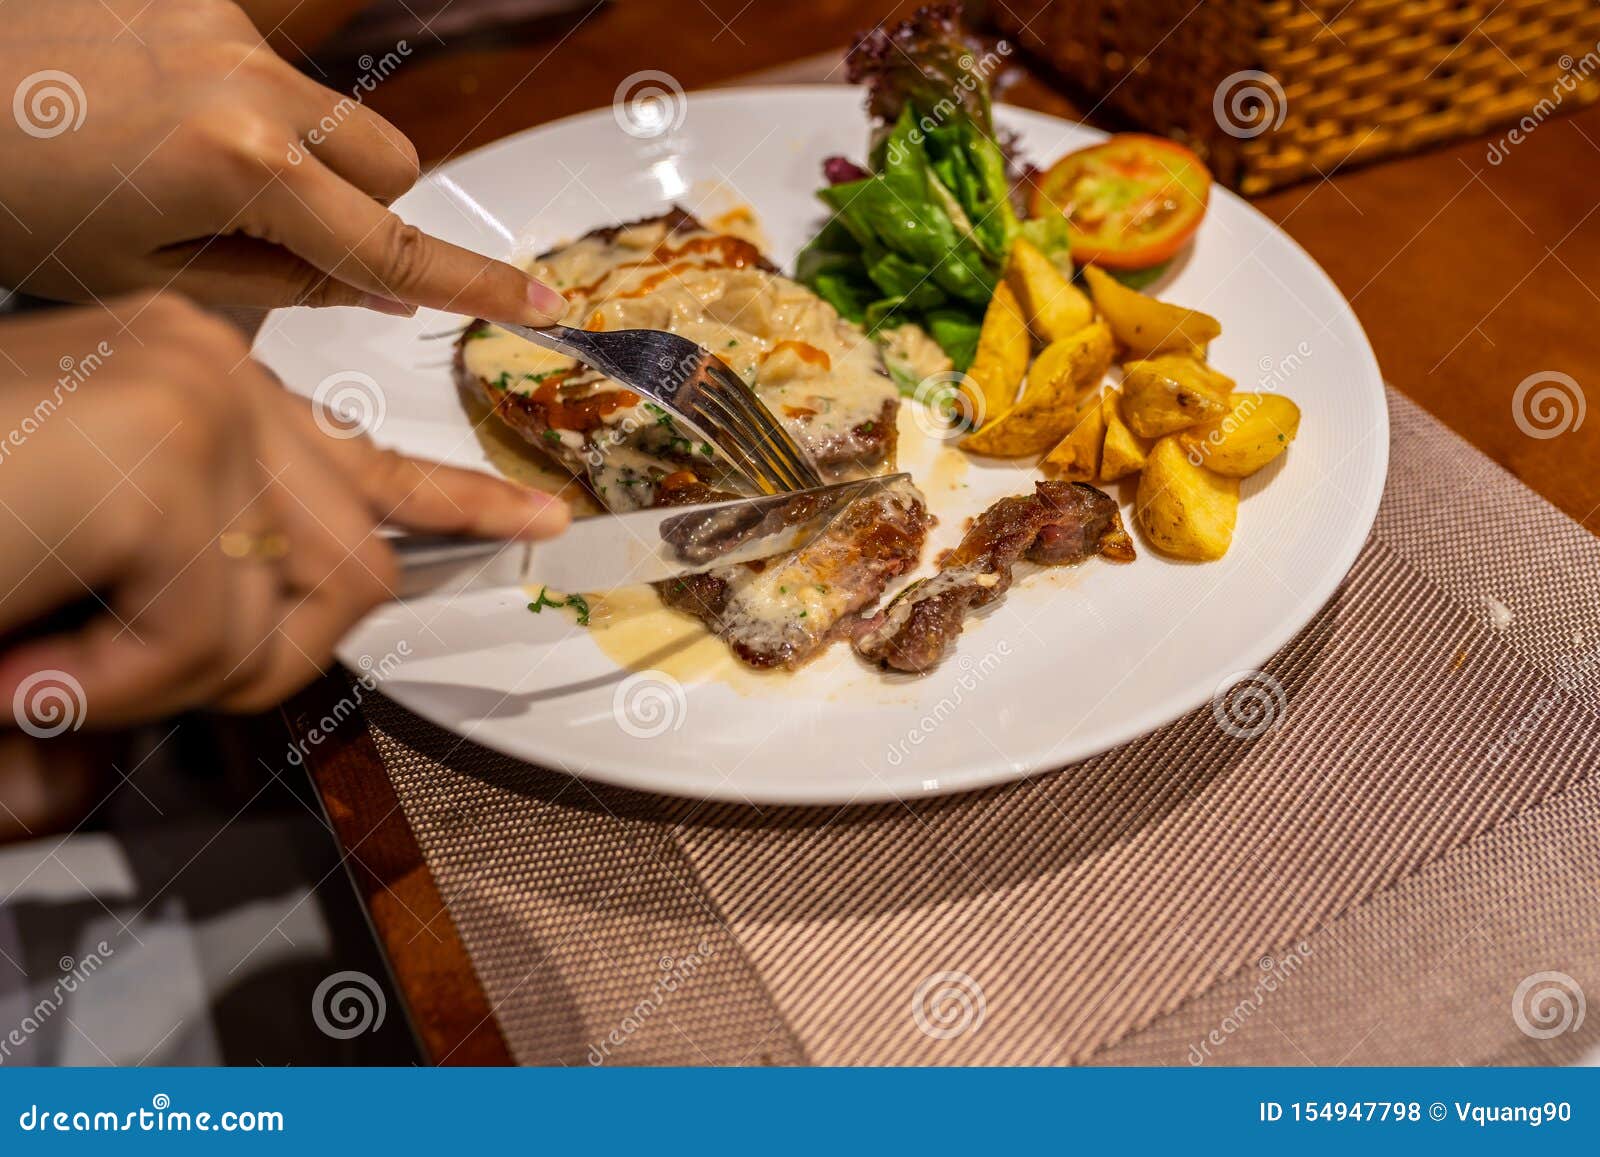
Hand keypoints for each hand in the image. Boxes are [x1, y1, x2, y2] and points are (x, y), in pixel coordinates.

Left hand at [0, 0, 564, 323]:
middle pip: (391, 166)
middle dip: (360, 214)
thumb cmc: (6, 195)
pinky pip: (275, 71)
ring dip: (311, 161)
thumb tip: (382, 288)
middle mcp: (248, 82)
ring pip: (341, 118)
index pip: (391, 245)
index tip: (542, 307)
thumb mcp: (147, 276)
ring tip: (198, 174)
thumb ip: (283, 283)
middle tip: (271, 241)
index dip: (473, 286)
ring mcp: (222, 26)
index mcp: (239, 167)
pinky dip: (249, 111)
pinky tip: (163, 120)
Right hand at [0, 294, 567, 723]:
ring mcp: (193, 400)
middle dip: (263, 660)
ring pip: (299, 610)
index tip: (533, 521)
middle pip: (352, 565)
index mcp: (199, 395)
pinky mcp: (162, 454)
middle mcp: (210, 372)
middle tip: (130, 677)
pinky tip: (27, 665)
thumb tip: (280, 652)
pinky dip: (115, 689)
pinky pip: (209, 636)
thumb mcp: (91, 575)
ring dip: (176, 681)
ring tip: (57, 663)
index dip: (452, 500)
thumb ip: (201, 605)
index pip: (362, 453)